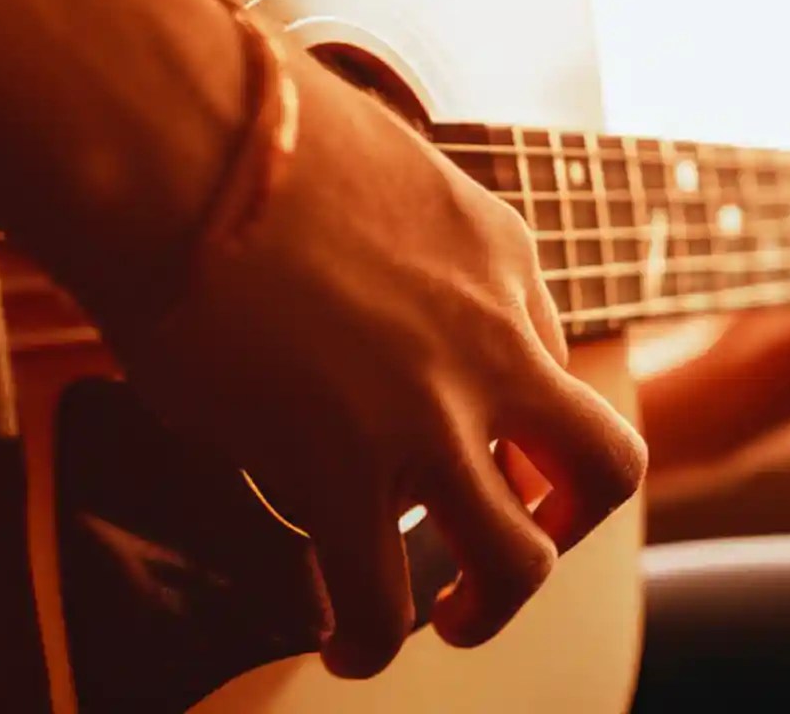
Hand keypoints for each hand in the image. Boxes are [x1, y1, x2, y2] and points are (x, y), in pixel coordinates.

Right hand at [101, 61, 645, 677]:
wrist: (184, 143)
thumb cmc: (259, 144)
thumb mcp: (394, 173)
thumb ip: (423, 246)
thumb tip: (394, 308)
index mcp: (505, 262)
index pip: (555, 362)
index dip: (522, 417)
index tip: (480, 435)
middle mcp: (493, 346)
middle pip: (605, 468)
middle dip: (570, 520)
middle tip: (521, 534)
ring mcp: (429, 415)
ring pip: (517, 560)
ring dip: (487, 607)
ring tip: (447, 622)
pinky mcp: (341, 467)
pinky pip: (376, 594)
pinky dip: (368, 641)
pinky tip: (344, 645)